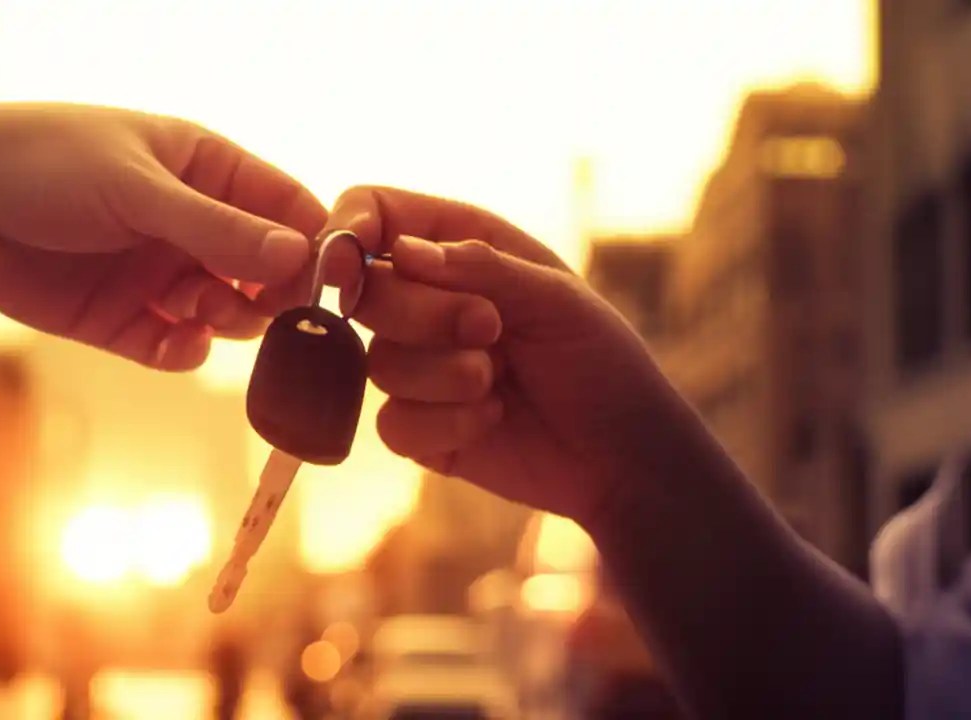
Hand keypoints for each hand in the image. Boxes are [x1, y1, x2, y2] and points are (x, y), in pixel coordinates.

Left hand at [0, 101, 325, 368]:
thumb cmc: (45, 165)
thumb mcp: (139, 189)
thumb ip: (219, 228)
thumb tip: (300, 256)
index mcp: (208, 171)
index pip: (286, 208)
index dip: (313, 245)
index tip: (329, 282)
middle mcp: (195, 225)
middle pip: (267, 271)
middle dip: (273, 294)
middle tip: (265, 308)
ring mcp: (163, 274)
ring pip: (229, 312)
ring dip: (229, 319)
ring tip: (203, 311)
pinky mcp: (129, 320)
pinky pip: (179, 347)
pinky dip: (186, 351)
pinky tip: (178, 341)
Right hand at [325, 187, 693, 523]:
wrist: (621, 455)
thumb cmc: (602, 361)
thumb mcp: (558, 299)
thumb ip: (482, 266)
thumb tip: (401, 251)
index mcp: (459, 247)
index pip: (375, 211)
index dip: (348, 231)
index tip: (350, 265)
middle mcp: (427, 300)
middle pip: (364, 290)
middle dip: (425, 314)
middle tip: (490, 328)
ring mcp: (417, 366)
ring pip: (378, 363)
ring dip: (446, 375)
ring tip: (500, 381)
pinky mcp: (418, 428)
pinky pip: (391, 423)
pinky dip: (446, 423)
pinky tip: (492, 419)